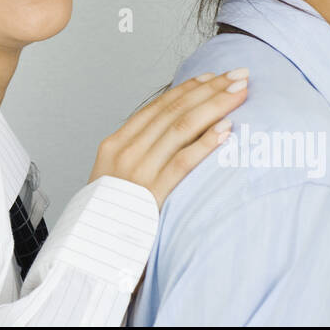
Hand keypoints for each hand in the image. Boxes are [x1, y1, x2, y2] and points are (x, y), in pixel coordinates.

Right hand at [89, 68, 247, 210]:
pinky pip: (182, 162)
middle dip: (210, 89)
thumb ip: (136, 155)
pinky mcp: (150, 195)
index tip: (213, 76)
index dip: (189, 88)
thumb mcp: (113, 179)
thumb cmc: (108, 219)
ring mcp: (136, 172)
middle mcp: (125, 152)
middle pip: (174, 111)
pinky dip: (206, 143)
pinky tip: (227, 129)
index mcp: (115, 144)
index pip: (158, 107)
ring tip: (240, 93)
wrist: (89, 254)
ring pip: (181, 128)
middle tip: (239, 75)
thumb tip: (167, 137)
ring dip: (215, 106)